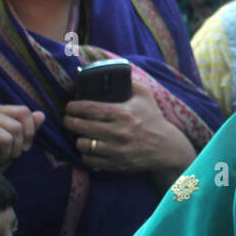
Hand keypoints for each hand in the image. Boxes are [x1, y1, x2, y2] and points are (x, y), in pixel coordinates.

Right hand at [0, 104, 43, 170]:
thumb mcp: (12, 145)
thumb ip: (26, 130)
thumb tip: (41, 115)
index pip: (23, 112)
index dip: (29, 133)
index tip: (24, 148)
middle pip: (16, 128)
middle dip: (15, 149)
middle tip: (2, 158)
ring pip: (6, 139)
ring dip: (2, 157)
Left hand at [63, 81, 195, 178]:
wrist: (166, 147)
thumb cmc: (153, 119)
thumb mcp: (145, 96)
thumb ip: (130, 81)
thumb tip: (115, 70)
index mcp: (122, 113)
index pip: (88, 108)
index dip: (73, 107)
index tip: (69, 107)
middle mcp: (118, 132)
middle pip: (80, 127)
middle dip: (69, 122)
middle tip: (69, 119)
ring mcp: (117, 150)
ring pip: (83, 145)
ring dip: (78, 139)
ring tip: (80, 135)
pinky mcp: (116, 164)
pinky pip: (90, 161)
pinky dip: (86, 154)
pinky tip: (89, 148)